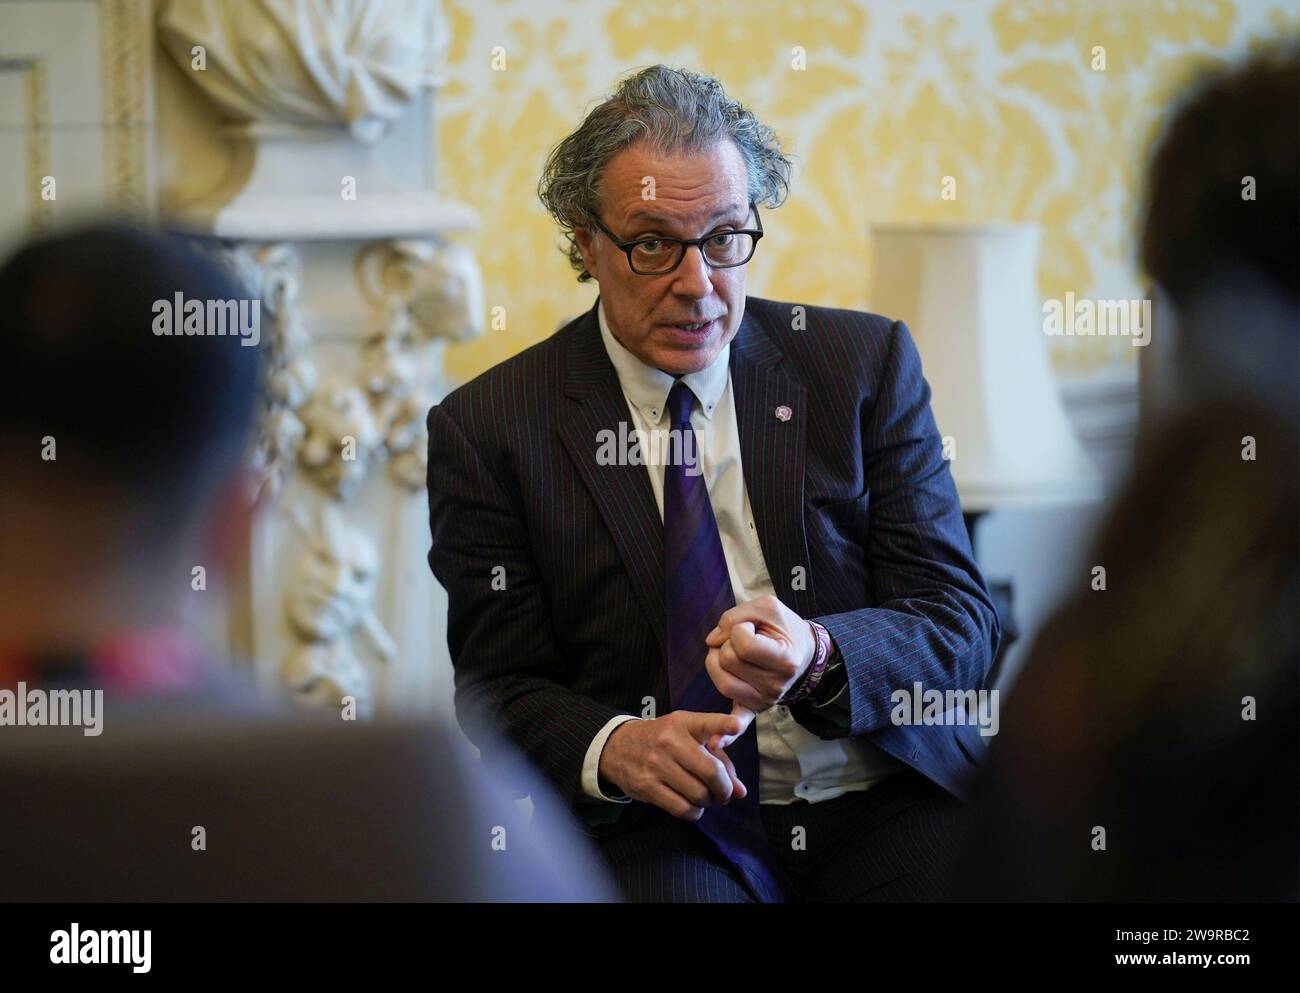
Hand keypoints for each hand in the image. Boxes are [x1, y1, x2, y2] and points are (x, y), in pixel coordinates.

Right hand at [598, 711, 748, 820]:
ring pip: (699, 794)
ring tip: (706, 797)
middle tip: (725, 793)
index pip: (707, 723)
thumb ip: (718, 758)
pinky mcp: (647, 786)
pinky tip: (693, 806)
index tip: (737, 726)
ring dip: (709, 801)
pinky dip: (694, 812)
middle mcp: (670, 742)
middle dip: (725, 788)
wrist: (617, 746)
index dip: (724, 725)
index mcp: (683, 723)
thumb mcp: (686, 735)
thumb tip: (740, 791)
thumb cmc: (661, 740)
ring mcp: (657, 765)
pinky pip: (682, 808)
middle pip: (710, 771)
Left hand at [704, 595, 815, 743]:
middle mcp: (775, 685)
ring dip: (717, 662)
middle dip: (727, 642)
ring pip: (722, 681)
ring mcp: (764, 700)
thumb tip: (711, 640)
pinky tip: (714, 744)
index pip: (743, 644)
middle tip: (743, 639)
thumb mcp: (767, 607)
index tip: (751, 626)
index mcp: (784, 659)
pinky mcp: (754, 708)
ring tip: (732, 654)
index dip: (738, 628)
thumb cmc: (784, 628)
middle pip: (727, 661)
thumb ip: (736, 616)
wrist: (803, 652)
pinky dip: (726, 735)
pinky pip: (739, 723)